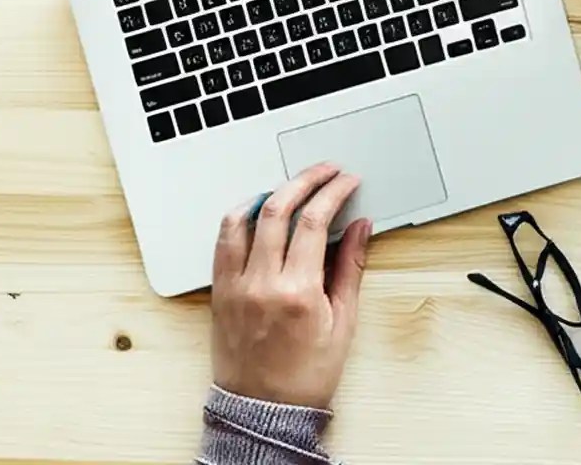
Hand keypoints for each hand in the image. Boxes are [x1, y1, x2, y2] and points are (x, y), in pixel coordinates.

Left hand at [211, 163, 372, 407]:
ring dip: (268, 193)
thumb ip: (350, 267)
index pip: (315, 221)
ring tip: (289, 185)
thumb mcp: (342, 321)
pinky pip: (223, 242)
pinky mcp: (219, 292)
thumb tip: (360, 227)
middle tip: (324, 170)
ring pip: (243, 219)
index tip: (347, 181)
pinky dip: (239, 218)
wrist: (265, 410)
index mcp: (298, 291)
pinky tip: (256, 210)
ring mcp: (235, 286)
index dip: (333, 192)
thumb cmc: (307, 374)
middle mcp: (261, 283)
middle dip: (305, 179)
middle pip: (279, 209)